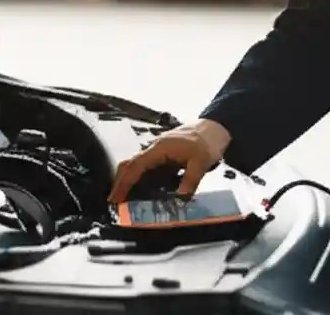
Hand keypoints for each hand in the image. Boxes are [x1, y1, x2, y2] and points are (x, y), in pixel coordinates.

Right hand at [107, 119, 231, 202]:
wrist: (214, 128)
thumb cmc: (207, 142)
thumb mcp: (201, 162)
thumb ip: (190, 180)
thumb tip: (181, 199)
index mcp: (159, 148)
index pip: (136, 166)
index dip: (124, 183)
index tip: (116, 198)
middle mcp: (154, 148)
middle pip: (129, 164)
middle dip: (120, 182)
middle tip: (115, 201)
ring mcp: (158, 150)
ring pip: (136, 165)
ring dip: (128, 180)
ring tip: (124, 199)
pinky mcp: (163, 154)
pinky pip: (146, 166)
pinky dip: (140, 178)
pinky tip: (142, 190)